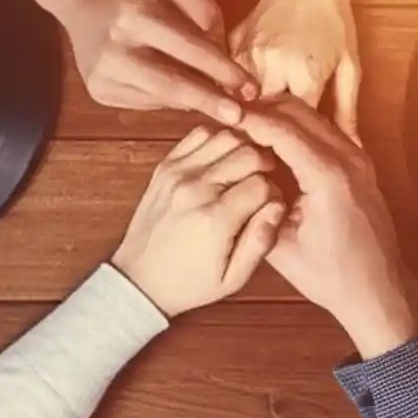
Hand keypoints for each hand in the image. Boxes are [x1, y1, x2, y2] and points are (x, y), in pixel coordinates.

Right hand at [40, 0, 258, 124]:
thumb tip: (224, 55)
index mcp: (136, 14)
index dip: (223, 71)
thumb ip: (203, 9)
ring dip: (193, 101)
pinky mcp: (98, 91)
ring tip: (218, 102)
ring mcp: (103, 75)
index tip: (250, 88)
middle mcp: (115, 49)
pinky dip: (169, 99)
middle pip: (173, 85)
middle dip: (210, 102)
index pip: (190, 50)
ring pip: (161, 98)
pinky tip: (178, 88)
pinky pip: (146, 103)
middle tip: (239, 117)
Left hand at [111, 126, 284, 315]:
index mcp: (214, 221)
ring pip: (227, 137)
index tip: (270, 205)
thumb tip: (279, 206)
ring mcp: (177, 174)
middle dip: (265, 166)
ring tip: (247, 168)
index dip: (275, 194)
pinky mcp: (165, 166)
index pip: (263, 185)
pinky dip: (217, 139)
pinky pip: (199, 135)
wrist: (139, 280)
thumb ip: (260, 242)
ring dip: (244, 148)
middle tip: (264, 182)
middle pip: (249, 154)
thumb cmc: (188, 283)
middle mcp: (195, 191)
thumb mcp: (232, 280)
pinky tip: (223, 159)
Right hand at [229, 0, 361, 140]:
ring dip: (248, 112)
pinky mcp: (234, 42)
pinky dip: (234, 89)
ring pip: (240, 98)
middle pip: (261, 117)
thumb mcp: (349, 67)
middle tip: (267, 150)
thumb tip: (351, 148)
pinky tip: (242, 97)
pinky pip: (227, 76)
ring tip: (254, 126)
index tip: (292, 157)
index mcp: (306, 75)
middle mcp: (273, 65)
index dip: (293, 143)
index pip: (293, 127)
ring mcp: (249, 53)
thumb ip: (346, 111)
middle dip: (265, 133)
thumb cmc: (335, 22)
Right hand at [238, 97, 417, 358]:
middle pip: (297, 111)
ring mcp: (358, 156)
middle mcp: (348, 158)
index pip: (281, 129)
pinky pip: (325, 128)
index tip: (222, 115)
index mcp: (328, 177)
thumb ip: (256, 207)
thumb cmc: (332, 276)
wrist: (379, 289)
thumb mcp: (281, 247)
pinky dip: (298, 125)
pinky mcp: (360, 162)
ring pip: (312, 115)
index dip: (248, 118)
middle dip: (261, 108)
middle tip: (229, 117)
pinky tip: (274, 137)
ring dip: (279, 114)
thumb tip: (233, 177)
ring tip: (246, 124)